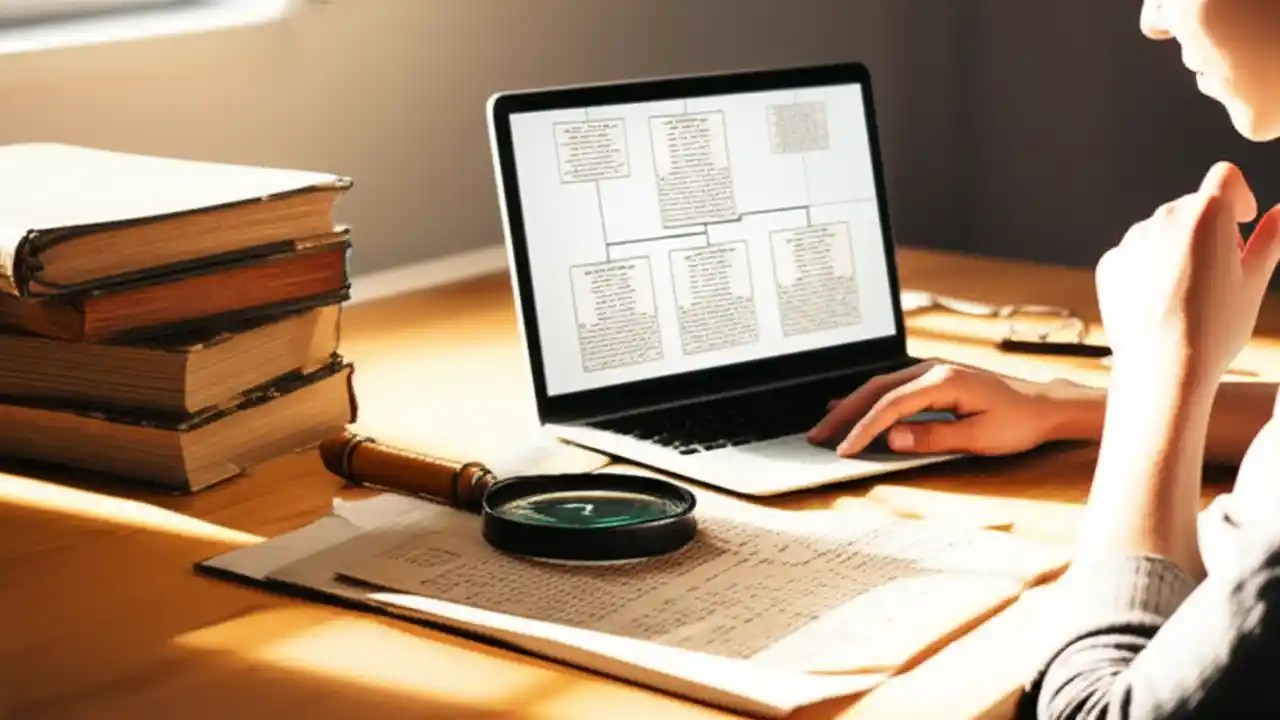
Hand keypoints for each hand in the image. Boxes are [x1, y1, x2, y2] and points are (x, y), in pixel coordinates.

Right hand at [806, 361, 1101, 456]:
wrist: (1044, 406)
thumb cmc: (1018, 422)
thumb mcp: (978, 437)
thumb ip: (932, 437)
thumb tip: (891, 437)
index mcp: (943, 381)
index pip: (891, 405)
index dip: (864, 428)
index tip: (844, 449)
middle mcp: (932, 370)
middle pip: (876, 389)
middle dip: (844, 413)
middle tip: (819, 436)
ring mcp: (931, 371)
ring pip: (879, 386)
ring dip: (851, 406)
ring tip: (826, 426)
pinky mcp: (932, 379)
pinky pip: (891, 387)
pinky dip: (867, 399)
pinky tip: (849, 406)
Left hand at [1096, 162, 1279, 387]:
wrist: (1163, 369)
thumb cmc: (1217, 326)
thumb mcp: (1255, 279)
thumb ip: (1272, 237)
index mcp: (1206, 214)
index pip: (1225, 176)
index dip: (1239, 194)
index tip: (1242, 219)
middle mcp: (1163, 218)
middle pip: (1192, 205)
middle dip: (1210, 227)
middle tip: (1220, 271)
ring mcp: (1131, 240)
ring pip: (1162, 230)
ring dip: (1178, 247)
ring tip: (1190, 292)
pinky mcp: (1110, 263)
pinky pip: (1136, 254)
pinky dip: (1150, 268)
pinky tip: (1161, 301)